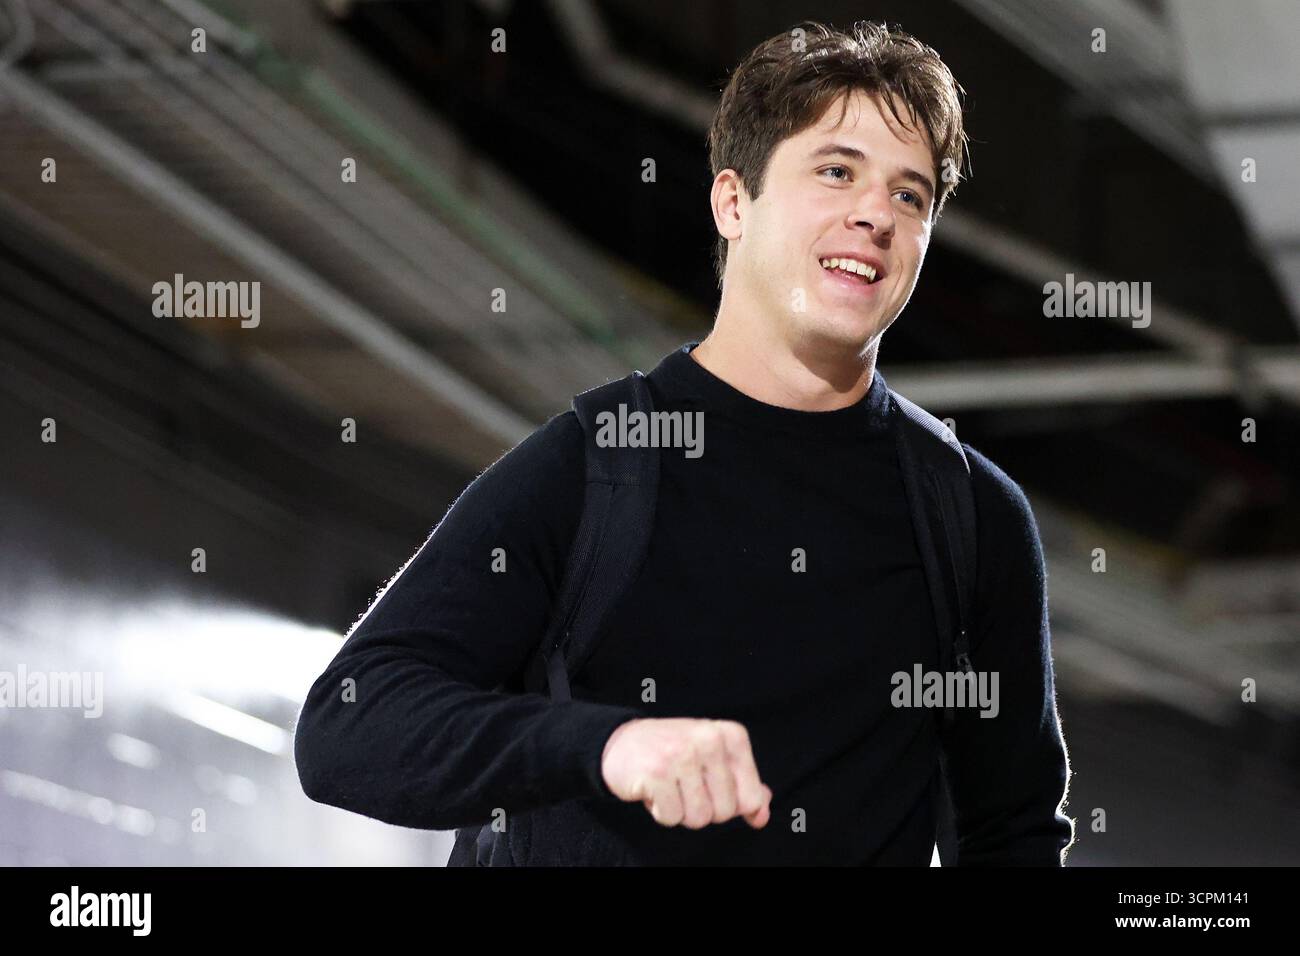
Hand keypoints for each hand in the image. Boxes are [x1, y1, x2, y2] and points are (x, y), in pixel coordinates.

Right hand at [600, 718, 771, 828]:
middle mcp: (709, 739)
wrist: (621, 742)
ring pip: (699, 818)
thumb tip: (761, 815)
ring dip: (681, 811)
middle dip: (703, 808)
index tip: (710, 786)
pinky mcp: (656, 772)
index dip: (731, 804)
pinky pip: (672, 817)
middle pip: (725, 811)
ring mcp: (682, 754)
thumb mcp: (716, 762)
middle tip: (684, 786)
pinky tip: (653, 789)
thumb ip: (744, 788)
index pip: (751, 797)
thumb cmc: (674, 754)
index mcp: (731, 735)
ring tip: (670, 786)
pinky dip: (661, 812)